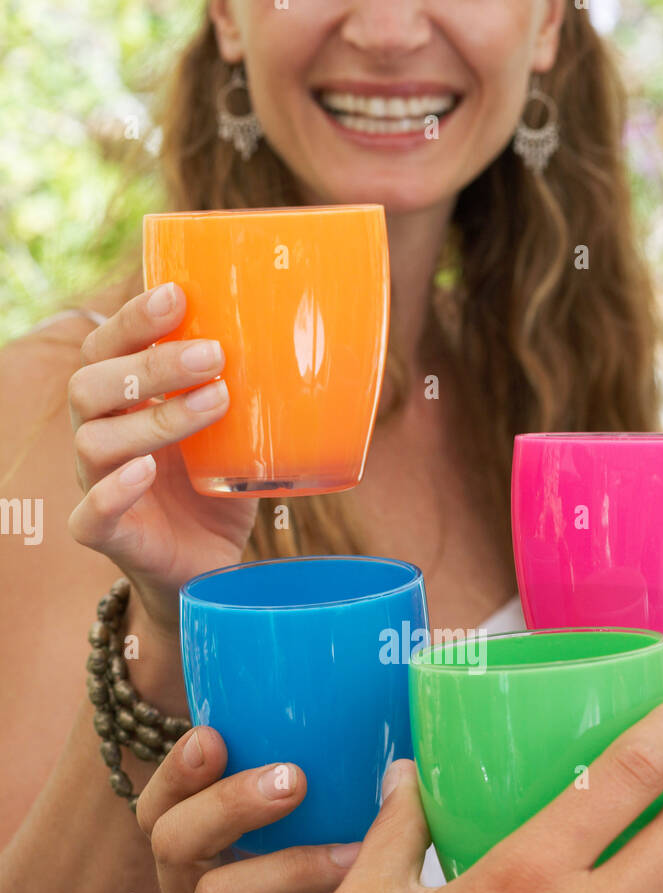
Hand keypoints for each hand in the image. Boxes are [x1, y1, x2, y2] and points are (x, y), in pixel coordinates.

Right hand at [66, 283, 257, 635]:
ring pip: (96, 441)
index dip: (135, 319)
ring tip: (216, 404)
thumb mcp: (238, 439)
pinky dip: (114, 490)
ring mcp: (97, 486)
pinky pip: (89, 514)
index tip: (178, 295)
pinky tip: (145, 471)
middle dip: (151, 363)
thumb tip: (319, 348)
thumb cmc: (216, 497)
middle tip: (213, 354)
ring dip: (155, 417)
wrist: (206, 574)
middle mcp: (102, 437)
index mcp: (124, 405)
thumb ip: (254, 399)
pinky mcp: (107, 535)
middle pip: (92, 384)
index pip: (109, 347)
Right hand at [135, 727, 359, 892]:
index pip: (170, 810)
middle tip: (293, 780)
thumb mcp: (339, 890)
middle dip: (230, 803)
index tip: (217, 734)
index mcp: (210, 873)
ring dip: (287, 870)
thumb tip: (405, 766)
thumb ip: (352, 832)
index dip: (181, 772)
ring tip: (352, 861)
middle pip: (173, 842)